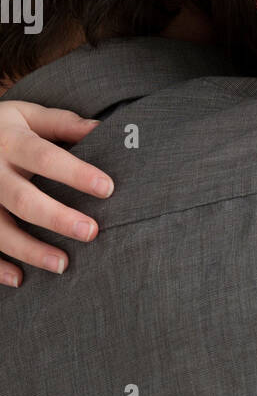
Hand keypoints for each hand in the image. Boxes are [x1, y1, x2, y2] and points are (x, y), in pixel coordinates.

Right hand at [0, 102, 113, 286]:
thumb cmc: (3, 128)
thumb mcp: (27, 116)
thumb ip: (63, 124)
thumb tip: (103, 129)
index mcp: (11, 142)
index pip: (45, 157)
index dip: (75, 173)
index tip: (107, 188)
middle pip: (22, 198)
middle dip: (56, 218)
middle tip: (90, 232)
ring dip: (29, 249)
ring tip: (63, 265)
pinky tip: (19, 279)